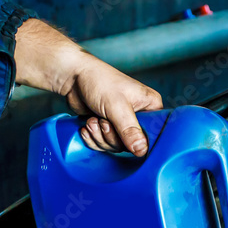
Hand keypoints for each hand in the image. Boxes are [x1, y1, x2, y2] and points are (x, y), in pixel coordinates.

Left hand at [13, 18, 162, 155]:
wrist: (73, 76)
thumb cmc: (99, 81)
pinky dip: (93, 139)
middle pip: (132, 144)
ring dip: (100, 137)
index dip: (140, 141)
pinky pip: (104, 145)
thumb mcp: (117, 106)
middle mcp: (139, 116)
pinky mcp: (108, 128)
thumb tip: (142, 150)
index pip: (154, 133)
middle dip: (111, 137)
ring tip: (92, 121)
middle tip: (102, 122)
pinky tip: (87, 127)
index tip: (125, 137)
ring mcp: (122, 123)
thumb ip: (130, 130)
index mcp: (150, 106)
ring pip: (116, 146)